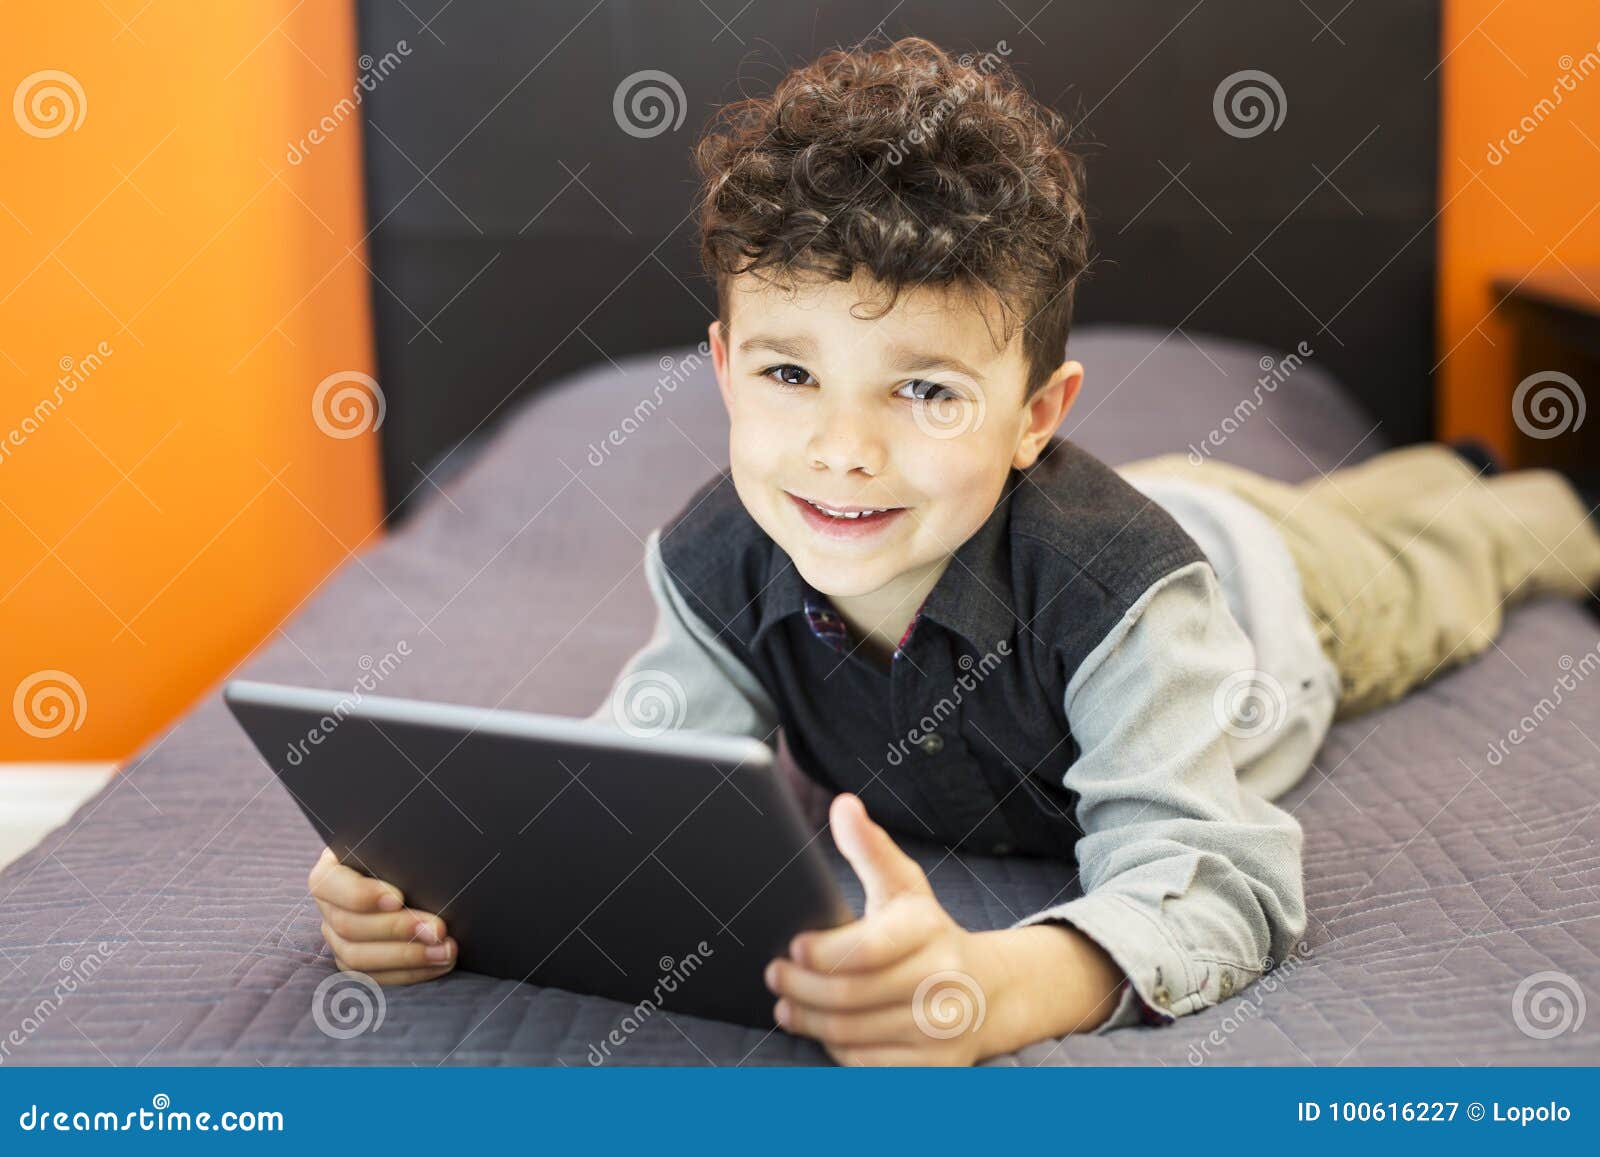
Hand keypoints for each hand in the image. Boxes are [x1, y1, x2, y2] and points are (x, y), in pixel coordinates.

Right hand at [307, 846, 457, 984]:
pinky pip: (375, 977)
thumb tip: (419, 852)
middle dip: (397, 930)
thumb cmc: (409, 851)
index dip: (361, 894)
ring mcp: (338, 938)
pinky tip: (439, 963)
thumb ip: (400, 848)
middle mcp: (329, 907)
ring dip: (407, 956)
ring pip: (358, 957)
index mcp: (330, 871)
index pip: (330, 885)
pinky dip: (410, 973)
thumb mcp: (400, 842)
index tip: (399, 898)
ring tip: (444, 950)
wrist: (419, 873)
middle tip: (438, 929)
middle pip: (348, 926)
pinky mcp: (357, 962)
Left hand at [763, 793, 1003, 1065]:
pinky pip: (866, 1064)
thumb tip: (843, 805)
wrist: (987, 991)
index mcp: (928, 930)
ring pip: (851, 1033)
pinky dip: (836, 1048)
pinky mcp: (934, 1068)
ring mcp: (940, 1030)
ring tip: (785, 1004)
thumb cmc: (925, 932)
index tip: (792, 945)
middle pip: (848, 995)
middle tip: (774, 975)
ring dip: (809, 1020)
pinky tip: (821, 1029)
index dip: (822, 951)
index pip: (866, 948)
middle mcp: (941, 982)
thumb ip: (870, 848)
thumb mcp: (904, 885)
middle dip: (800, 986)